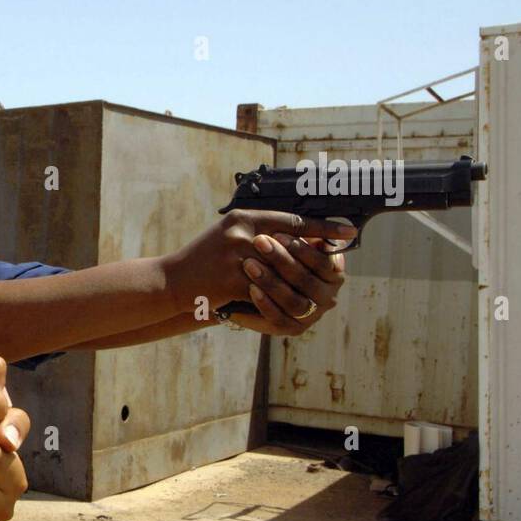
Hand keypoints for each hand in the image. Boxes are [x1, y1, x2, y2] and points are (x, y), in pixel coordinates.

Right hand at [164, 210, 355, 311]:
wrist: (172, 281)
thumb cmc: (204, 258)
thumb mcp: (231, 236)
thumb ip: (263, 233)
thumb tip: (304, 237)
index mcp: (243, 218)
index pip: (292, 220)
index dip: (323, 226)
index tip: (348, 230)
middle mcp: (240, 234)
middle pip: (291, 246)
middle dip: (317, 255)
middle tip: (342, 262)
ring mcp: (235, 258)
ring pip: (281, 272)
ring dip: (300, 281)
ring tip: (321, 286)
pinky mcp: (231, 282)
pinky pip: (265, 291)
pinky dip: (277, 298)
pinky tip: (292, 303)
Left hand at [229, 233, 345, 334]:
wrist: (247, 285)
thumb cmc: (274, 257)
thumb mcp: (288, 243)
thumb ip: (301, 234)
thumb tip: (319, 223)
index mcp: (333, 274)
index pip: (323, 262)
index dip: (302, 249)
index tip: (278, 233)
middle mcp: (327, 297)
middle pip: (308, 281)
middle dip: (282, 261)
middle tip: (259, 242)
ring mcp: (311, 316)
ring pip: (295, 302)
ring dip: (272, 282)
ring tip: (248, 264)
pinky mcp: (291, 329)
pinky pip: (279, 319)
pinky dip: (265, 304)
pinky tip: (250, 289)